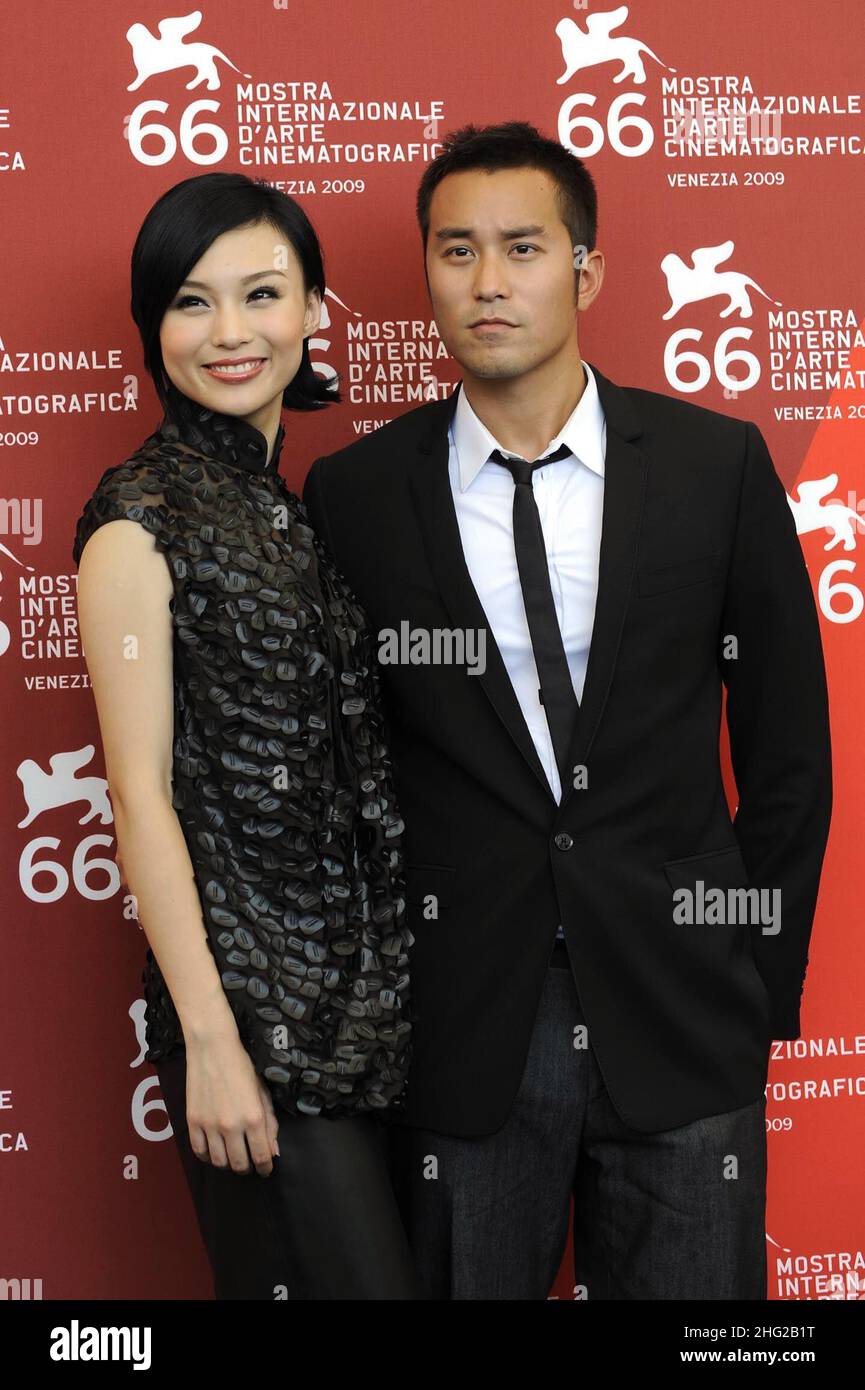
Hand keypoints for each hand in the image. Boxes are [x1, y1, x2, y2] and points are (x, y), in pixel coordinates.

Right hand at [184, 1033, 280, 1176]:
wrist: (213, 1049)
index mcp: (254, 1118)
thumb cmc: (242, 1067)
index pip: (262, 1157)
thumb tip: (273, 1151)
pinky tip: (214, 1151)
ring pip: (219, 1162)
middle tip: (249, 1163)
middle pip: (239, 1164)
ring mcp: (210, 1125)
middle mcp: (232, 1126)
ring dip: (228, 1164)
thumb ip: (270, 1123)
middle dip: (247, 1168)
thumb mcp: (262, 1092)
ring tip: (232, 1157)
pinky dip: (207, 1157)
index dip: (265, 1167)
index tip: (266, 1169)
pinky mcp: (193, 1122)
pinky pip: (199, 1152)